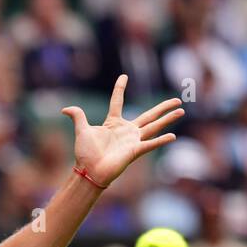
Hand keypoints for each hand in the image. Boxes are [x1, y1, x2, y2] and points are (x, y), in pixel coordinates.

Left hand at [62, 74, 183, 187]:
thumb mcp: (81, 130)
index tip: (124, 76)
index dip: (119, 88)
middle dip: (163, 107)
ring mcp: (132, 140)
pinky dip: (161, 140)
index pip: (117, 101)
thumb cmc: (85, 153)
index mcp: (113, 123)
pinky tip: (173, 136)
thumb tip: (65, 109)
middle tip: (177, 100)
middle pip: (149, 115)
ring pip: (154, 126)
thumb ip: (77, 116)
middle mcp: (126, 130)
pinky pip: (150, 144)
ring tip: (181, 110)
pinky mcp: (135, 151)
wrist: (89, 170)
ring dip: (168, 119)